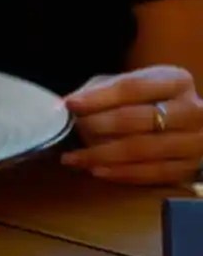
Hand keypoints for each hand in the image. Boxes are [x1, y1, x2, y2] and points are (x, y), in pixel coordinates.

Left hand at [61, 66, 202, 184]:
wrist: (183, 127)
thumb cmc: (146, 103)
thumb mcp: (126, 87)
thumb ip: (99, 92)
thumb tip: (65, 105)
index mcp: (177, 81)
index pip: (133, 88)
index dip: (99, 97)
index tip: (70, 104)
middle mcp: (193, 110)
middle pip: (140, 119)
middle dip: (100, 126)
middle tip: (72, 131)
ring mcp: (196, 141)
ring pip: (144, 150)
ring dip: (103, 155)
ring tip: (73, 157)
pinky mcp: (190, 168)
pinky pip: (151, 174)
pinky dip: (120, 173)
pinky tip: (96, 170)